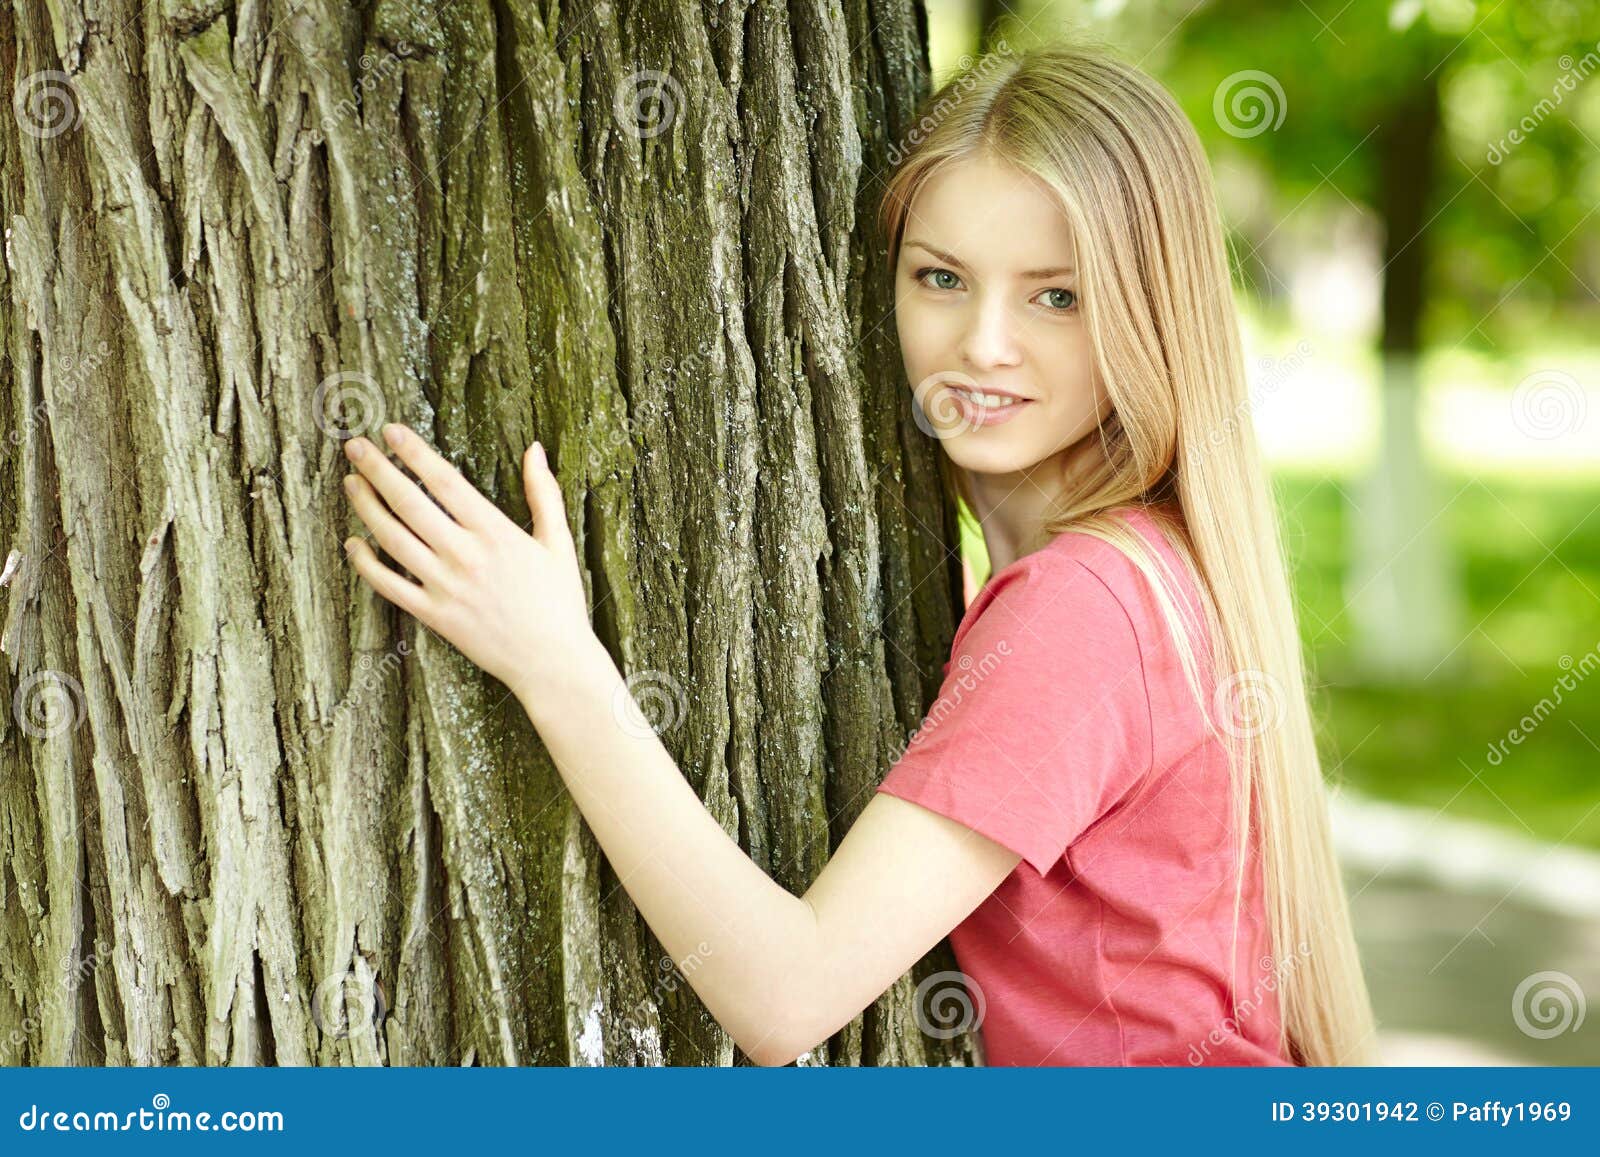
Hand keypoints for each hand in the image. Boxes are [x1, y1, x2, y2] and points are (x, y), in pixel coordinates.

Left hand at [340, 422, 593, 699]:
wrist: (552, 662)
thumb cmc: (560, 602)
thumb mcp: (558, 542)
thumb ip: (543, 493)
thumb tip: (535, 449)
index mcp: (496, 532)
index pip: (444, 482)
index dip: (414, 453)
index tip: (392, 431)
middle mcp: (465, 556)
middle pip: (409, 503)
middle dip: (378, 469)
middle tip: (356, 446)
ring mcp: (445, 586)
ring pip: (392, 539)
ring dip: (367, 507)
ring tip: (351, 482)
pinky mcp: (434, 616)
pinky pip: (389, 586)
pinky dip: (366, 564)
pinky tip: (353, 544)